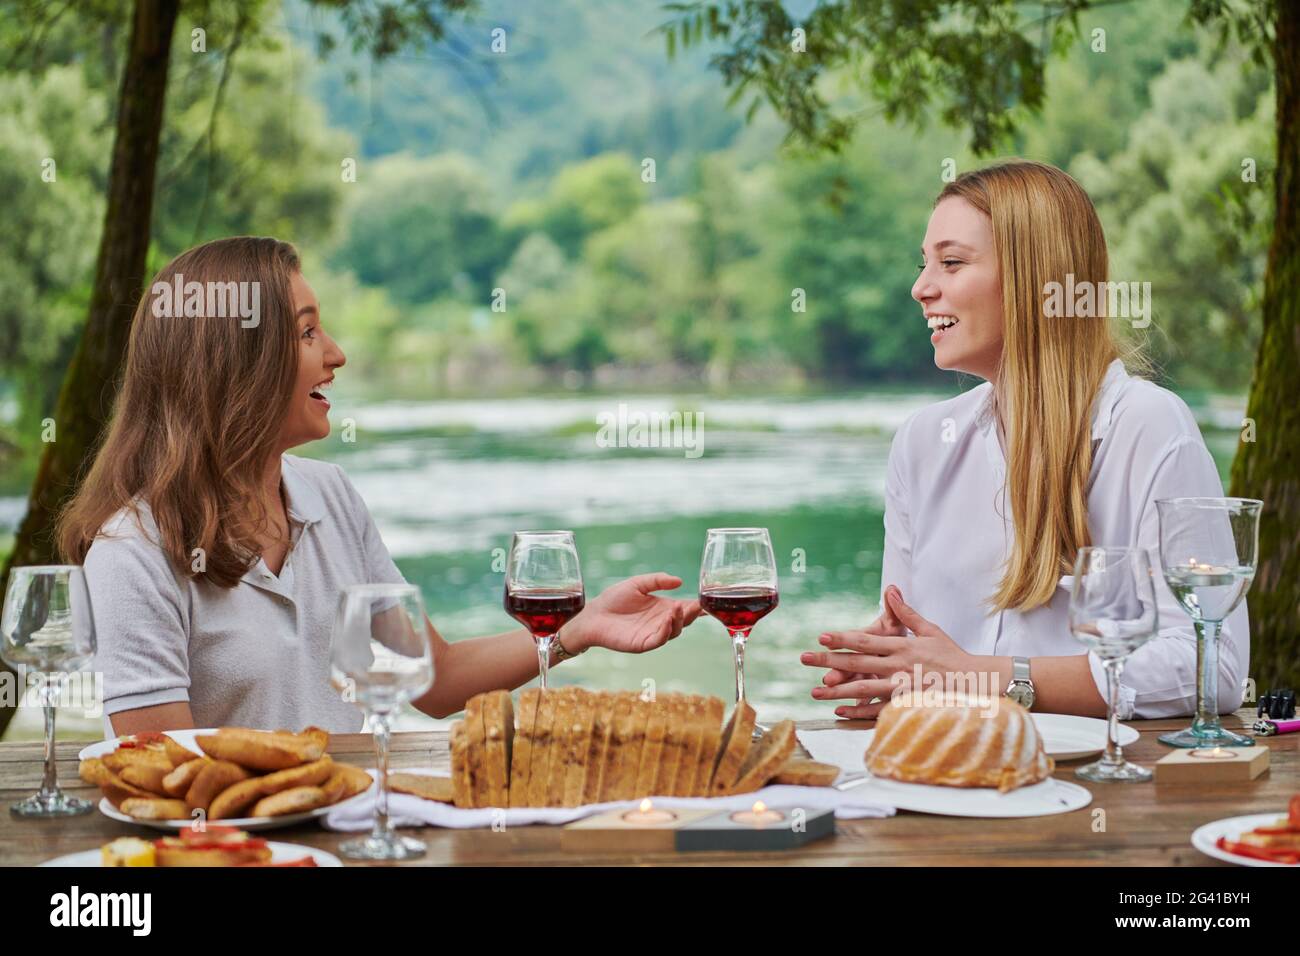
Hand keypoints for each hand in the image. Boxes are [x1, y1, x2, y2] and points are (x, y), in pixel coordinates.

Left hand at [564, 573, 701, 654]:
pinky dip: (666, 631)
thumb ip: (657, 580)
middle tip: (697, 605)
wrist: (593, 614)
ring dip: (679, 621)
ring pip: (674, 631)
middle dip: (692, 614)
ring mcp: (653, 634)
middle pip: (684, 621)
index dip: (696, 606)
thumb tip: (679, 581)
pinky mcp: (643, 644)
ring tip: (678, 608)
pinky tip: (667, 621)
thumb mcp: (638, 583)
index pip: (684, 608)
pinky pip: (659, 640)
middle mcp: (661, 622)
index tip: (705, 601)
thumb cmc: (614, 599)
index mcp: (662, 607)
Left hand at [801, 585, 974, 718]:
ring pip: (863, 689)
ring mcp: (902, 688)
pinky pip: (878, 710)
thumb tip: (891, 589)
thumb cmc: (951, 654)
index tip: (821, 636)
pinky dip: (858, 712)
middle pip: (857, 663)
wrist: (977, 682)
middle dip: (828, 661)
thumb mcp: (930, 630)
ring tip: (814, 690)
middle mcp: (899, 667)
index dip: (842, 638)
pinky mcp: (906, 705)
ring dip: (837, 690)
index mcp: (902, 646)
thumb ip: (906, 612)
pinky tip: (838, 711)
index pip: (866, 641)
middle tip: (804, 658)